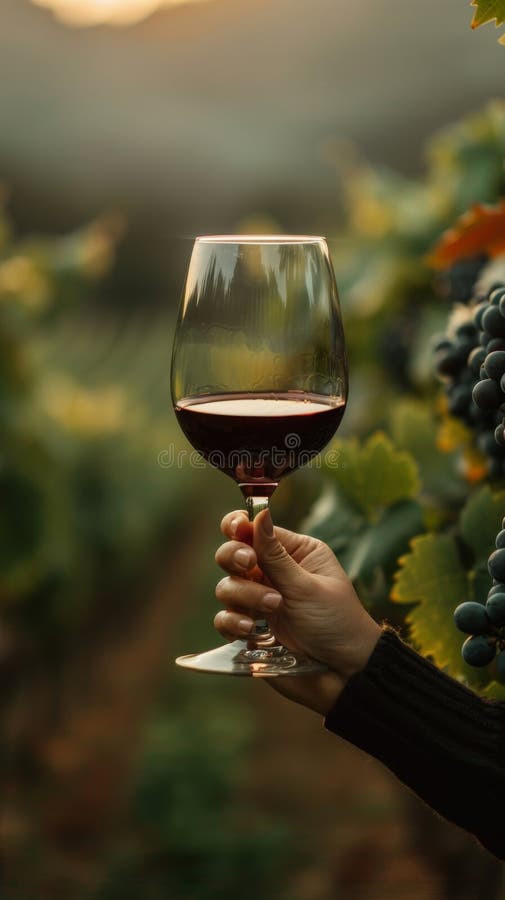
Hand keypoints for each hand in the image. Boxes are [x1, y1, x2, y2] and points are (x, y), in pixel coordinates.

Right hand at [214, 508, 381, 715]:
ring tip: (274, 607)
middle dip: (236, 558)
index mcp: (295, 553)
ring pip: (227, 586)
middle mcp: (274, 573)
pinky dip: (233, 621)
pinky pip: (225, 618)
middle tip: (249, 564)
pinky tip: (250, 629)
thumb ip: (275, 555)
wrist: (345, 675)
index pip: (256, 529)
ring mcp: (260, 602)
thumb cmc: (338, 624)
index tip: (235, 528)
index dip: (238, 525)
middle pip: (232, 554)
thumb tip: (259, 514)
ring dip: (245, 594)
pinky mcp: (250, 631)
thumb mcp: (307, 585)